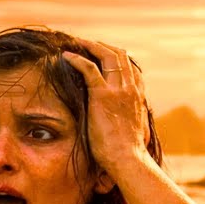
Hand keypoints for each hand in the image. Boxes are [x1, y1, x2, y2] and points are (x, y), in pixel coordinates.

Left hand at [62, 39, 151, 176]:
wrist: (127, 159)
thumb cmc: (129, 155)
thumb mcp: (138, 136)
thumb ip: (136, 127)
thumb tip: (138, 134)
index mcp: (138, 98)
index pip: (132, 71)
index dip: (120, 60)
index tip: (106, 57)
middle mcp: (130, 89)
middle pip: (121, 57)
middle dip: (104, 47)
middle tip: (88, 44)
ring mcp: (118, 90)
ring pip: (108, 56)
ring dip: (91, 46)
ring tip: (77, 43)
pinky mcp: (102, 95)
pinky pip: (89, 68)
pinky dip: (77, 59)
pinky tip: (66, 56)